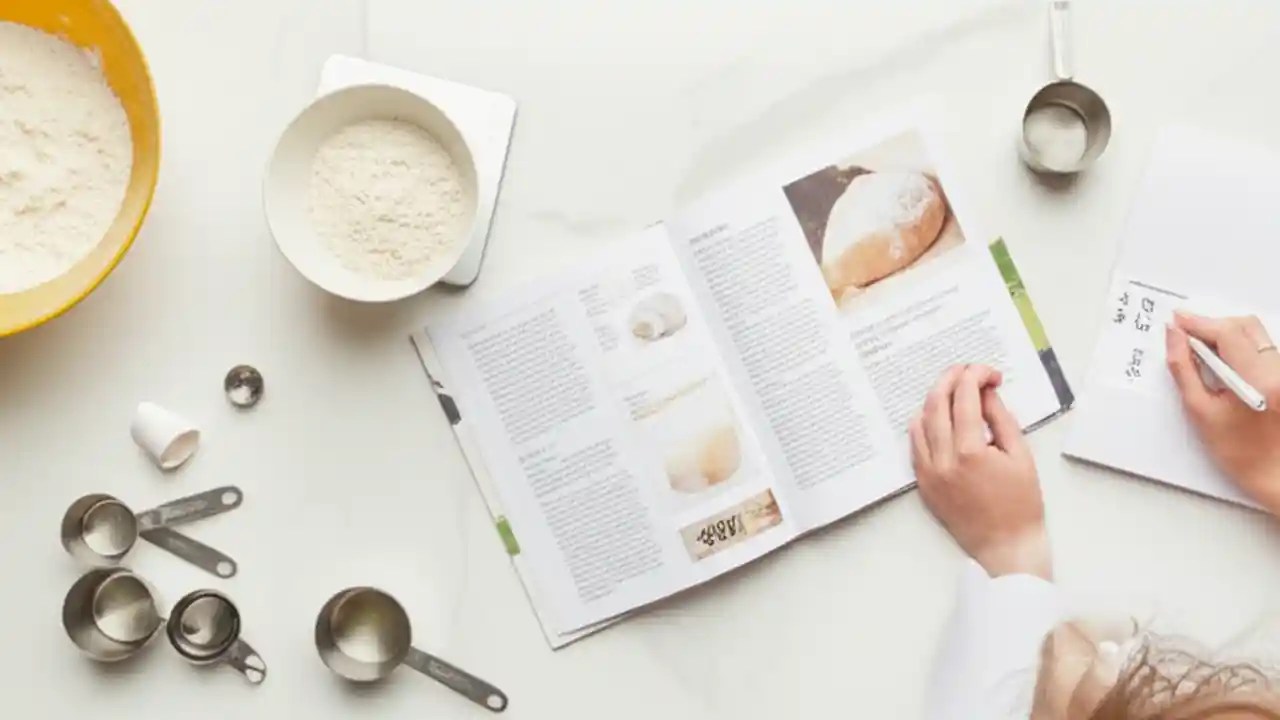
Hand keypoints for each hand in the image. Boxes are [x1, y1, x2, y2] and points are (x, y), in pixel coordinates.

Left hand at [909, 364, 1050, 579]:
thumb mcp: (1020, 456)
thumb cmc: (1020, 505)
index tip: (988, 373)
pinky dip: (923, 424)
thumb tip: (987, 392)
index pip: (964, 399)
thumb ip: (1001, 419)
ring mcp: (928, 472)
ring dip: (935, 400)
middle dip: (951, 379)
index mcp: (970, 452)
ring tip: (953, 391)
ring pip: (920, 421)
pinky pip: (915, 444)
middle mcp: (942, 460)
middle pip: (936, 403)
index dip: (975, 377)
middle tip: (966, 371)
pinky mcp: (923, 483)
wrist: (1006, 546)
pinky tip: (937, 417)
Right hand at [1167, 312, 1279, 510]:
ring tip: (1202, 352)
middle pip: (1245, 326)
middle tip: (1186, 335)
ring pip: (1254, 335)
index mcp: (1258, 379)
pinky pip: (1262, 348)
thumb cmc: (1238, 450)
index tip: (1177, 320)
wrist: (1275, 473)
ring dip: (1226, 335)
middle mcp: (1278, 370)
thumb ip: (1184, 369)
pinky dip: (1239, 347)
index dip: (1199, 323)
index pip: (1227, 333)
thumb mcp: (1199, 410)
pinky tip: (1222, 363)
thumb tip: (1174, 337)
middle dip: (1213, 325)